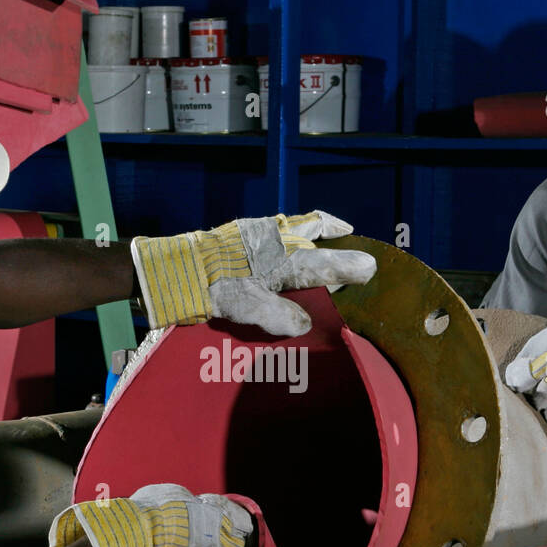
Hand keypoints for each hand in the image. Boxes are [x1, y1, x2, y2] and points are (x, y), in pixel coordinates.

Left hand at [130, 210, 375, 335]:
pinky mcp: (237, 232)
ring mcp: (256, 232)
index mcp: (286, 258)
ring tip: (321, 228)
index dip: (350, 266)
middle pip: (313, 228)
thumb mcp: (251, 308)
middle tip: (347, 232)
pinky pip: (272, 226)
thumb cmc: (216, 289)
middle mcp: (277, 239)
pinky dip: (286, 227)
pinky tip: (280, 237)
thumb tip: (305, 324)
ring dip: (310, 224)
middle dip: (333, 231)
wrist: (176, 268)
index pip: (327, 263)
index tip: (371, 268)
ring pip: (293, 222)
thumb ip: (282, 316)